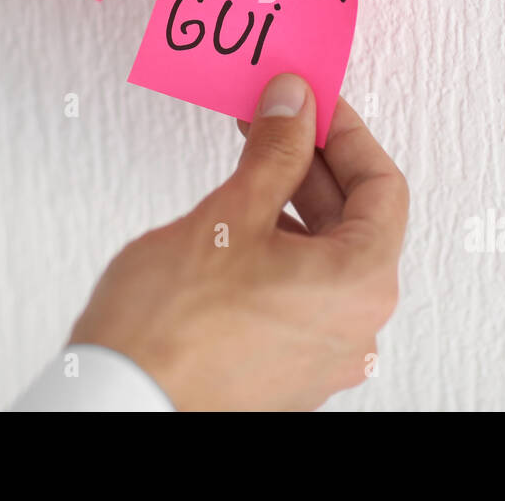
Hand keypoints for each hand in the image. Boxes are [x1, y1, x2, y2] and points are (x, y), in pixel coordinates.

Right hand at [70, 74, 408, 410]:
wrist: (122, 401)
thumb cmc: (170, 329)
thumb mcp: (231, 215)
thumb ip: (276, 152)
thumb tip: (295, 105)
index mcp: (361, 285)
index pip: (383, 187)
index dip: (345, 134)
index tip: (310, 104)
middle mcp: (356, 327)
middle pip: (356, 222)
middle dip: (312, 165)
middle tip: (274, 123)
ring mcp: (323, 354)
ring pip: (326, 258)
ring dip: (293, 205)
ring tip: (249, 168)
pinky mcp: (288, 368)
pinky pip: (302, 293)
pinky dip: (280, 249)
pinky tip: (240, 225)